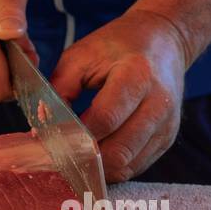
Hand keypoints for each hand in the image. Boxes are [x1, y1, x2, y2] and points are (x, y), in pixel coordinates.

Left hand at [50, 9, 188, 182]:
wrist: (164, 41)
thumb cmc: (118, 46)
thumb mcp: (82, 55)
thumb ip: (60, 89)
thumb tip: (43, 128)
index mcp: (138, 76)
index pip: (105, 119)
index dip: (75, 134)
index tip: (51, 139)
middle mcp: (158, 104)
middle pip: (118, 151)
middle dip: (84, 159)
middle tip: (59, 155)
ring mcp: (166, 126)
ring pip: (126, 166)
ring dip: (97, 168)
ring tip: (75, 157)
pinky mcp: (167, 140)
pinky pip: (135, 166)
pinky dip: (112, 167)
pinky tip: (95, 155)